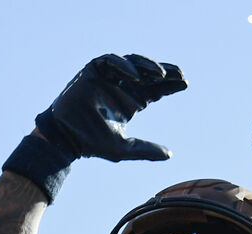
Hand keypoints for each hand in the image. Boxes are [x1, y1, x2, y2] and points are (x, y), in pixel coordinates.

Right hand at [37, 53, 186, 163]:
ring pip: (132, 63)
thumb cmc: (92, 143)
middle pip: (147, 74)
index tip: (185, 83)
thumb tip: (170, 155)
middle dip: (164, 72)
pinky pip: (110, 61)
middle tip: (180, 74)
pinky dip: (123, 65)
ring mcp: (107, 77)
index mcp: (130, 101)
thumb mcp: (124, 149)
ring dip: (147, 66)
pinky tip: (135, 75)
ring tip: (161, 74)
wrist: (66, 138)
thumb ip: (146, 150)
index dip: (170, 85)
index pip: (155, 89)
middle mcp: (121, 87)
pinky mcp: (93, 70)